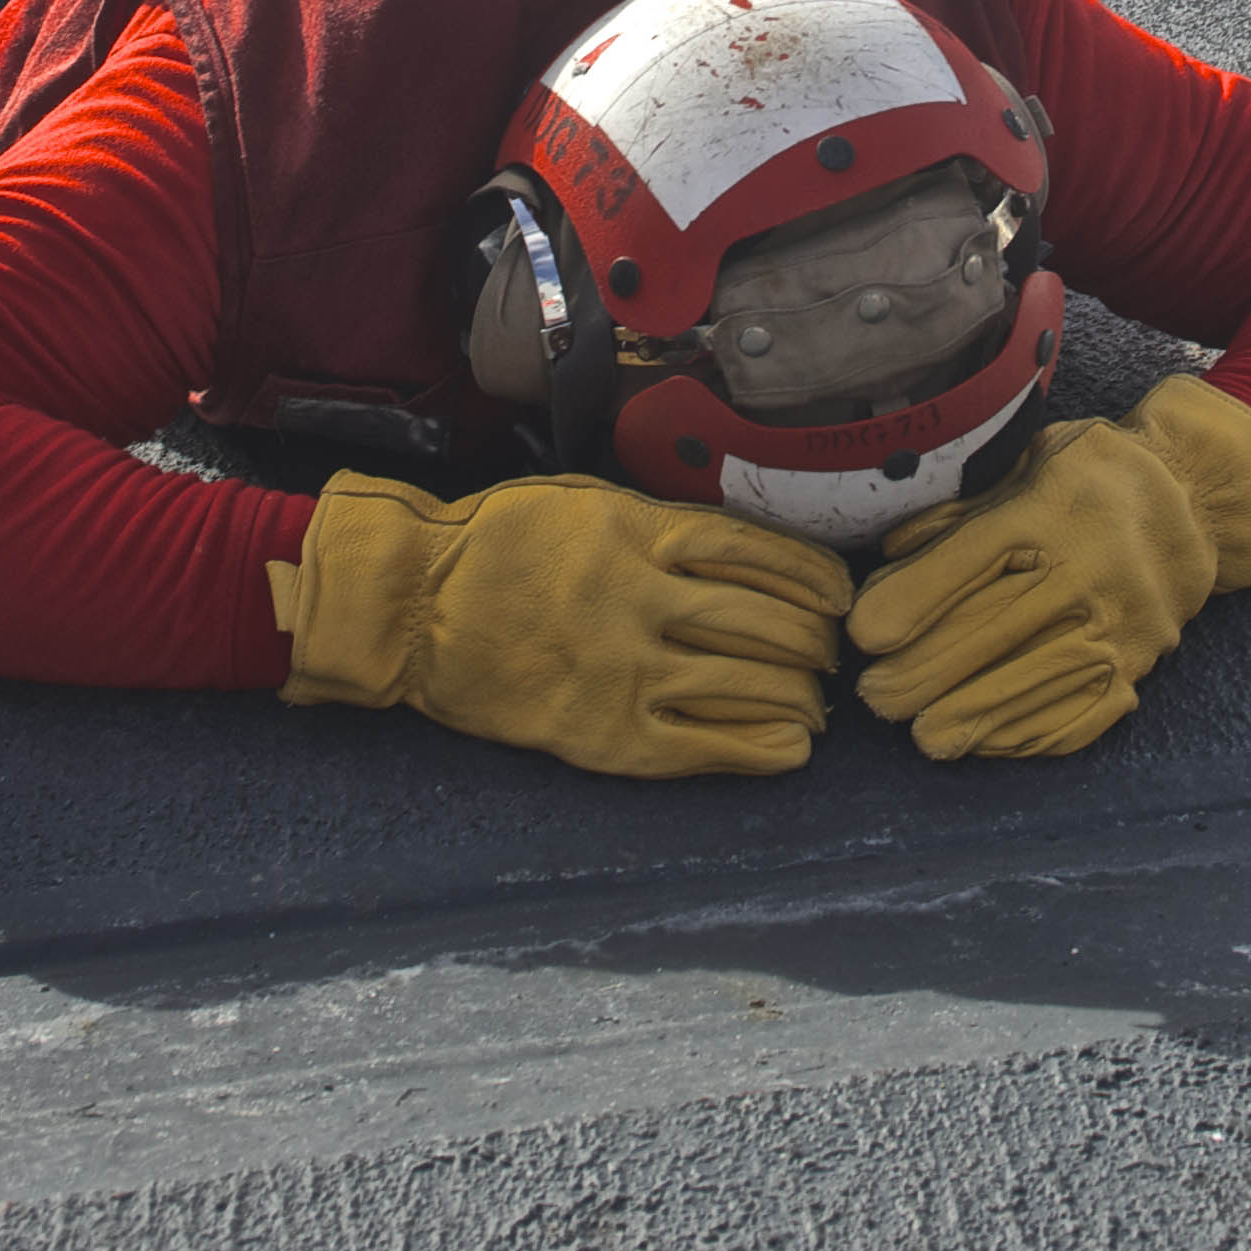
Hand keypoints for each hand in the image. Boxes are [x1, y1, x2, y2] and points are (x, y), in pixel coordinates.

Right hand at [273, 471, 851, 778]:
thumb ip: (663, 524)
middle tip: (830, 654)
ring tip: (815, 703)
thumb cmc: (497, 546)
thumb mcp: (586, 504)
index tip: (839, 595)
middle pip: (768, 622)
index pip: (761, 554)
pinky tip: (791, 746)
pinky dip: (760, 746)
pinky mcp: (604, 733)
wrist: (410, 607)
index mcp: (638, 532)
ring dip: (800, 696)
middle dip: (816, 643)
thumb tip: (748, 552)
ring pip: (749, 683)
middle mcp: (640, 598)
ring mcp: (623, 670)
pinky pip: (705, 744)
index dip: (816, 580)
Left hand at [850, 374, 1250, 760]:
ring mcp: (1120, 619)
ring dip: (973, 715)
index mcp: (1048, 508)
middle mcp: (1086, 566)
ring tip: (923, 737)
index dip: (913, 601)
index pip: (971, 558)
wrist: (1195, 496)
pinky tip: (990, 743)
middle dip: (925, 671)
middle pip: (994, 629)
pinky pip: (1086, 710)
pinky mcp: (1141, 659)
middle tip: (875, 697)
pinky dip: (1033, 733)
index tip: (864, 634)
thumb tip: (887, 558)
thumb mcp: (1024, 463)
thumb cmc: (1089, 477)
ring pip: (1036, 679)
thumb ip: (958, 513)